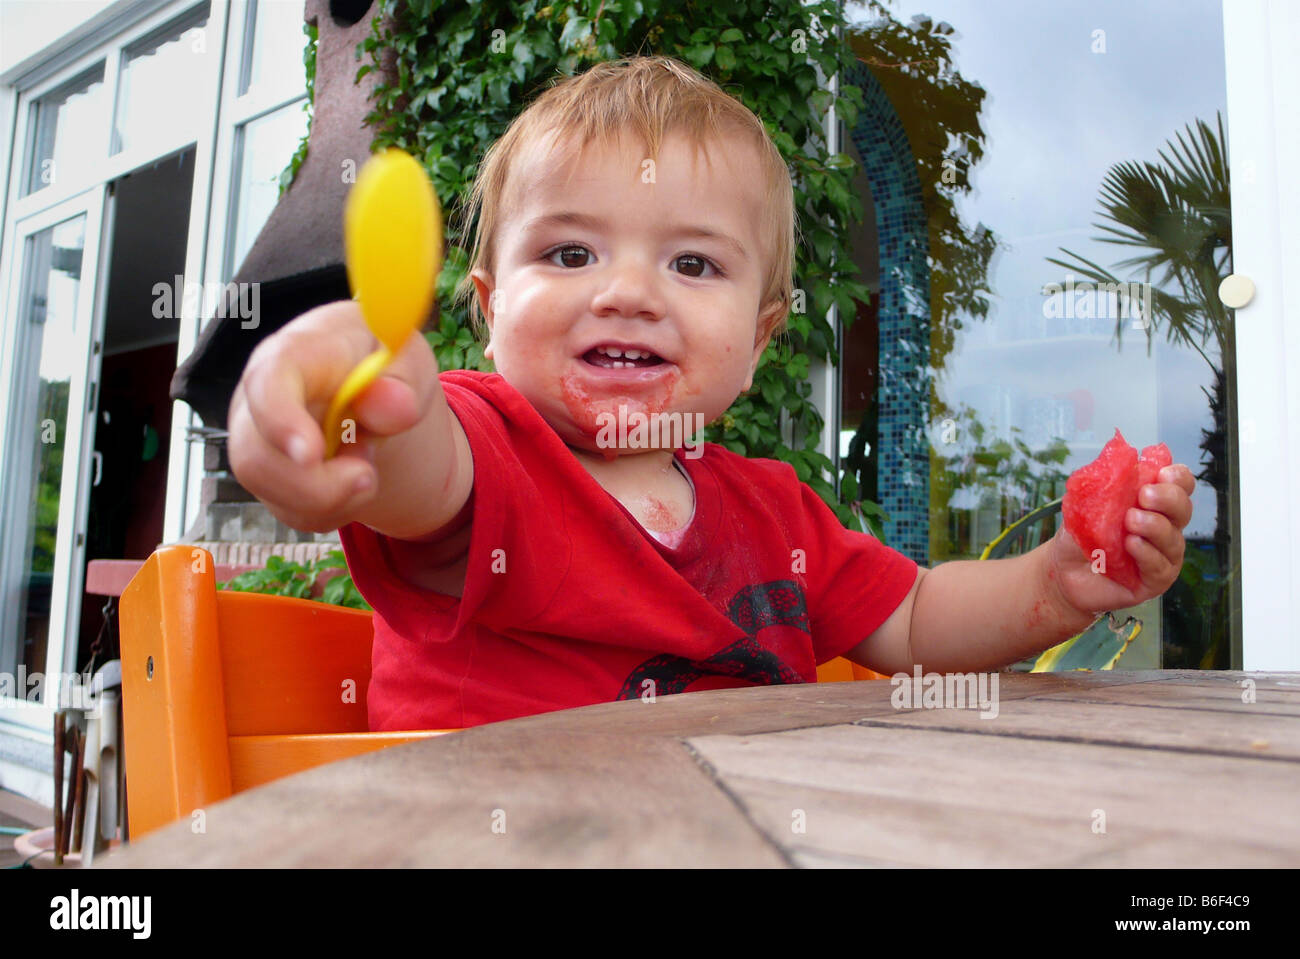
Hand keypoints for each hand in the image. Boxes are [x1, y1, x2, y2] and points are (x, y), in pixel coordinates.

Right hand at [227, 300, 439, 531]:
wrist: (374, 386)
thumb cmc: (383, 362)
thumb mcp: (408, 360)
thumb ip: (404, 382)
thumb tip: (394, 406)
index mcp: (296, 355)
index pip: (268, 382)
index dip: (281, 421)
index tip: (311, 455)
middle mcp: (260, 398)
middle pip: (256, 456)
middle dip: (318, 486)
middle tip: (368, 475)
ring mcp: (258, 440)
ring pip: (270, 491)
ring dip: (333, 496)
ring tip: (365, 459)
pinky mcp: (268, 475)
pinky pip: (292, 511)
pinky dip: (335, 510)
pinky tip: (352, 476)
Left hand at [1046, 464, 1196, 616]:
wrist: (1063, 571)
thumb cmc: (1079, 537)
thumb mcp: (1084, 505)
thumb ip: (1103, 483)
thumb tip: (1118, 456)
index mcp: (1152, 505)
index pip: (1179, 486)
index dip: (1178, 477)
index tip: (1163, 473)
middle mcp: (1164, 528)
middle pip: (1184, 509)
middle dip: (1168, 498)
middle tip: (1145, 495)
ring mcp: (1162, 556)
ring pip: (1174, 539)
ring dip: (1154, 526)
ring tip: (1131, 521)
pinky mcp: (1155, 581)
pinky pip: (1161, 566)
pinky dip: (1148, 553)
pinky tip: (1132, 544)